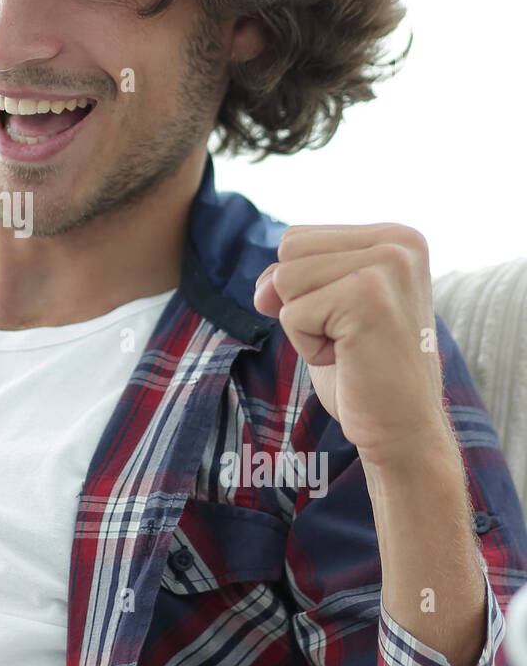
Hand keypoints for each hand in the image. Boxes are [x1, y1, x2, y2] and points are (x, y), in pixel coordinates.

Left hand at [251, 223, 451, 468]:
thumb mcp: (328, 307)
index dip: (302, 288)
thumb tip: (263, 289)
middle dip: (300, 302)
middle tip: (347, 335)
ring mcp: (387, 266)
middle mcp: (398, 243)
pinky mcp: (368, 297)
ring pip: (285, 279)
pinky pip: (292, 314)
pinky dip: (308, 347)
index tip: (349, 320)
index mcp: (394, 236)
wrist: (402, 429)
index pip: (298, 238)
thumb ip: (295, 278)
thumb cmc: (363, 371)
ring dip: (304, 325)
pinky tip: (349, 359)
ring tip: (348, 345)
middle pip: (289, 251)